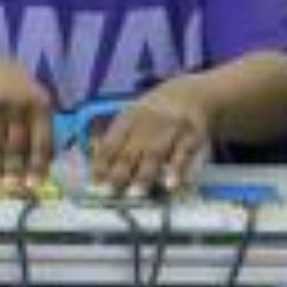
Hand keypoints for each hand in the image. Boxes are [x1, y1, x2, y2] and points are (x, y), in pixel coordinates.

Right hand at [0, 55, 52, 191]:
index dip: (37, 164)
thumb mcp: (37, 106)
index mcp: (39, 104)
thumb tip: (52, 168)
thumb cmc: (21, 98)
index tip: (33, 184)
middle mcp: (17, 103)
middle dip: (13, 168)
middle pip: (15, 143)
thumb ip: (45, 133)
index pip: (41, 139)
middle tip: (11, 187)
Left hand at [90, 78, 210, 195]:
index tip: (94, 185)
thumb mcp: (134, 117)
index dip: (101, 164)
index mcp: (128, 119)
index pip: (111, 143)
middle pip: (131, 150)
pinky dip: (177, 169)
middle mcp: (147, 123)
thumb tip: (98, 169)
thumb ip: (119, 140)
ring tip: (134, 194)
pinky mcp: (192, 135)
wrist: (192, 92)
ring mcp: (170, 128)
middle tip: (109, 194)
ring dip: (144, 175)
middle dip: (119, 173)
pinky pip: (183, 154)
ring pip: (155, 153)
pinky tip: (171, 185)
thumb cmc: (155, 113)